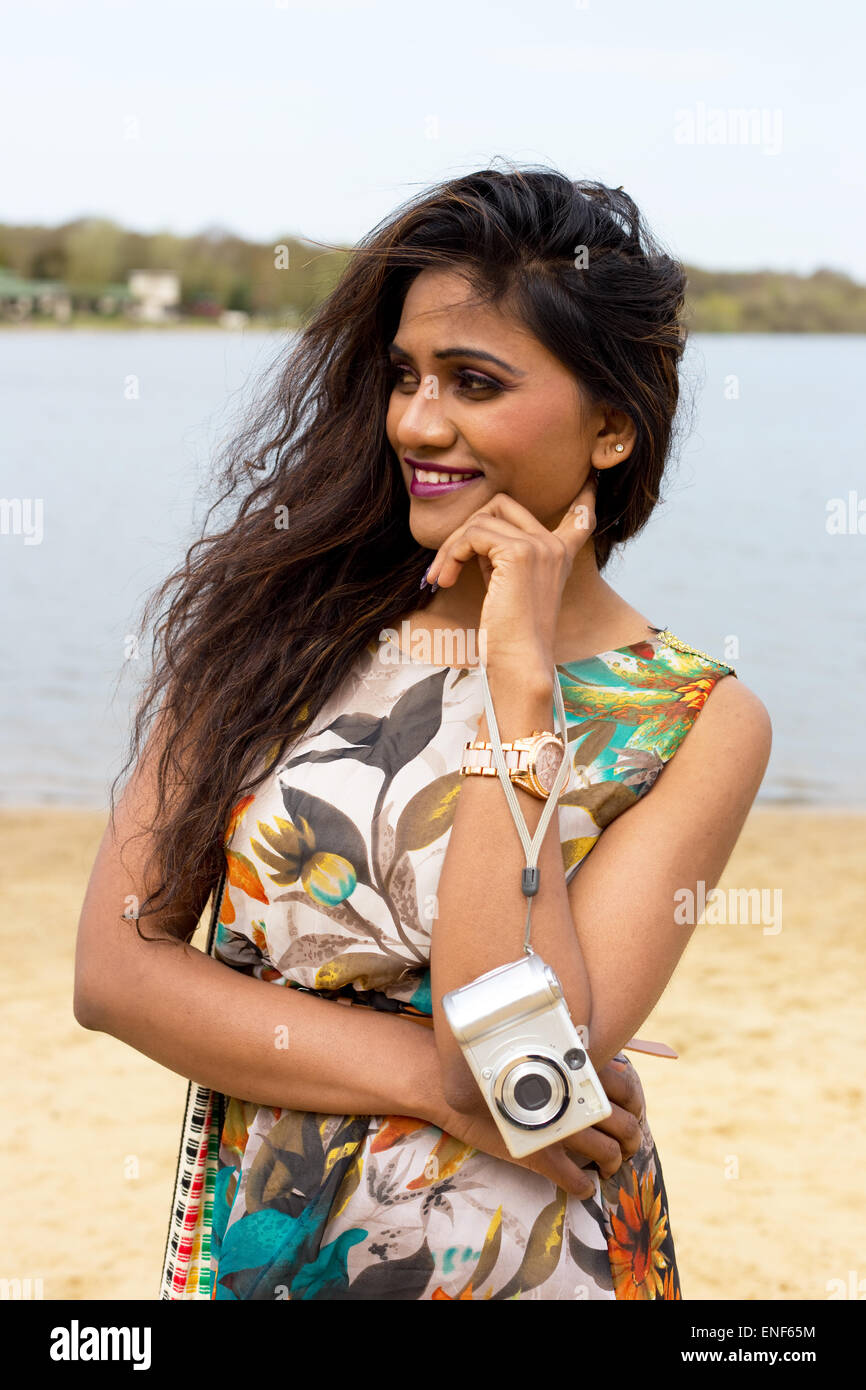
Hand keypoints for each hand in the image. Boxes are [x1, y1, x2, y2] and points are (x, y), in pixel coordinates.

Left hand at [424, 478, 597, 676]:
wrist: (520, 663)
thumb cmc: (509, 636)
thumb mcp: (509, 586)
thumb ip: (502, 557)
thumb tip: (475, 535)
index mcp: (560, 555)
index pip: (580, 516)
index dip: (584, 497)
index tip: (592, 480)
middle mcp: (554, 545)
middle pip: (502, 504)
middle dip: (466, 527)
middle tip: (447, 564)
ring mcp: (540, 546)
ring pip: (480, 519)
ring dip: (451, 546)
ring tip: (442, 575)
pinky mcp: (519, 553)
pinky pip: (472, 534)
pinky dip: (452, 554)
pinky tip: (448, 578)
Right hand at [435, 1056, 644, 1199]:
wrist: (448, 1082)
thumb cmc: (488, 1062)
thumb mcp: (532, 1052)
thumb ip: (560, 1058)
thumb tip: (586, 1067)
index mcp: (575, 1069)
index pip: (628, 1089)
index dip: (636, 1107)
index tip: (631, 1114)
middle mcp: (573, 1099)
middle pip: (624, 1125)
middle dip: (631, 1141)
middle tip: (625, 1146)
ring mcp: (559, 1128)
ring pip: (608, 1153)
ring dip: (614, 1164)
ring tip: (608, 1167)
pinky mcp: (540, 1155)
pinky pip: (576, 1181)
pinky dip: (586, 1188)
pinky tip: (584, 1187)